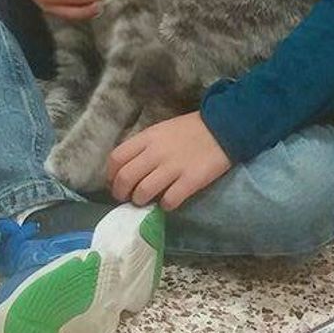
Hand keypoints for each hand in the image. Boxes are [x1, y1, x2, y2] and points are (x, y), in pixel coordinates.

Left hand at [108, 112, 230, 209]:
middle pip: (125, 178)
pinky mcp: (191, 181)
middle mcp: (156, 153)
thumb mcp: (161, 130)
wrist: (223, 127)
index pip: (116, 158)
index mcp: (147, 137)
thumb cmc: (189, 130)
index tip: (115, 183)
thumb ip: (143, 147)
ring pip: (143, 192)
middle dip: (121, 193)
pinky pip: (169, 201)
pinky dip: (165, 206)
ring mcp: (173, 167)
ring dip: (140, 201)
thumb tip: (127, 169)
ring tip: (146, 201)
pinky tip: (168, 202)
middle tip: (127, 198)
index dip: (110, 175)